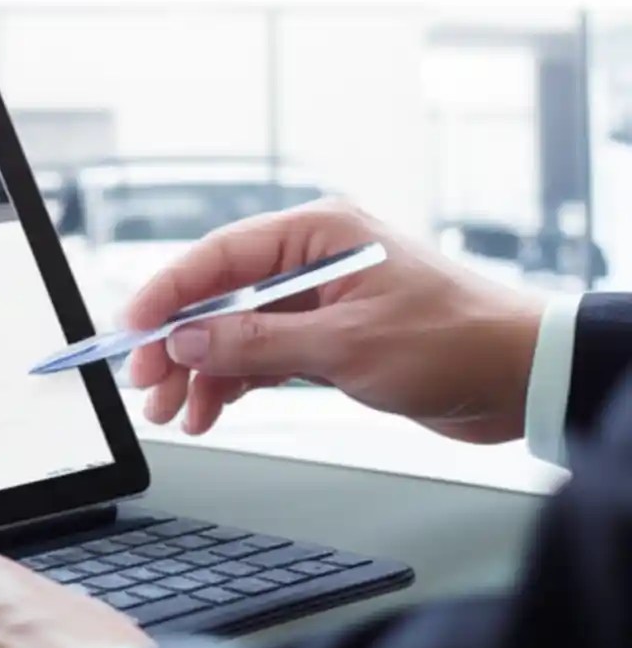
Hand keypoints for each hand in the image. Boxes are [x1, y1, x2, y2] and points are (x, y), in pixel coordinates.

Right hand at [125, 198, 543, 442]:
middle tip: (147, 384)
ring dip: (201, 372)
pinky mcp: (325, 339)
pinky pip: (260, 357)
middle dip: (178, 344)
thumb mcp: (345, 343)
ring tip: (176, 412)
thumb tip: (189, 339)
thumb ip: (258, 342)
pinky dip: (233, 383)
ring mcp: (316, 302)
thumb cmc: (452, 340)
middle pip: (218, 298)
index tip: (131, 328)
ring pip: (234, 333)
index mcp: (317, 234)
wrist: (517, 377)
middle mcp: (311, 261)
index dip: (167, 293)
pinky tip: (211, 409)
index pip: (218, 256)